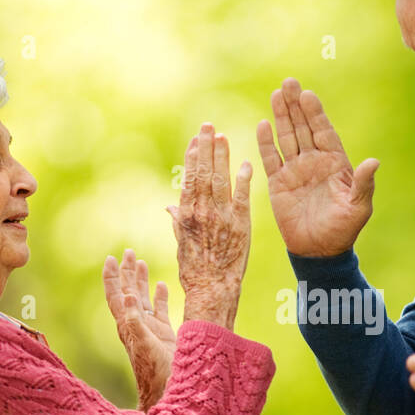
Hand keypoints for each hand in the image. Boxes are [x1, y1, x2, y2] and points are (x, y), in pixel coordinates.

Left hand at [104, 249, 175, 410]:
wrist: (168, 390)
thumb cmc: (156, 372)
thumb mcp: (145, 345)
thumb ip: (136, 322)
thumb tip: (129, 296)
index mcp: (128, 325)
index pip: (116, 296)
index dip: (113, 278)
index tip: (110, 259)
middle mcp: (135, 324)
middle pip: (128, 292)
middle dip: (126, 272)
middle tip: (127, 252)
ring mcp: (149, 329)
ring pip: (142, 299)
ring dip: (141, 281)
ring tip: (140, 262)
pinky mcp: (163, 334)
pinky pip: (159, 310)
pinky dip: (159, 296)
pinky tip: (161, 285)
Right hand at [167, 123, 252, 330]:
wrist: (212, 288)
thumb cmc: (194, 269)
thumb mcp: (181, 243)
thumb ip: (177, 220)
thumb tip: (169, 205)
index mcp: (186, 213)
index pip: (188, 177)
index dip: (192, 156)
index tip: (195, 139)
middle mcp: (202, 211)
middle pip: (203, 172)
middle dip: (206, 147)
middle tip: (209, 126)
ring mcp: (222, 216)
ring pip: (221, 179)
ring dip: (222, 156)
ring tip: (223, 137)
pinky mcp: (241, 224)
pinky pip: (243, 196)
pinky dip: (243, 179)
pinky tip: (245, 164)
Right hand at [257, 76, 378, 256]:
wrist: (319, 251)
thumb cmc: (344, 229)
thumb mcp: (359, 207)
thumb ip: (363, 184)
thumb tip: (374, 162)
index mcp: (335, 163)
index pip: (324, 132)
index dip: (316, 114)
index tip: (309, 95)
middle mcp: (314, 161)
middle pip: (304, 128)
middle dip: (296, 106)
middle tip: (289, 82)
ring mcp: (296, 170)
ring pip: (287, 137)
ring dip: (281, 116)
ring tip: (276, 94)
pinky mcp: (279, 182)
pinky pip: (271, 158)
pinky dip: (266, 142)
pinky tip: (263, 123)